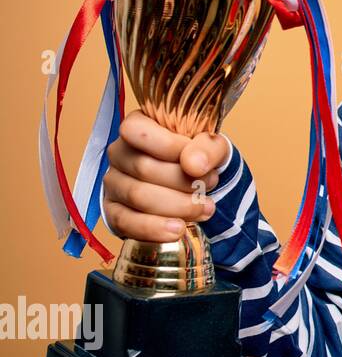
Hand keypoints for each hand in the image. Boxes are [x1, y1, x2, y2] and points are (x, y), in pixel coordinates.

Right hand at [102, 109, 231, 242]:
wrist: (197, 184)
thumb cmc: (198, 157)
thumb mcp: (212, 147)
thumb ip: (207, 149)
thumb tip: (194, 165)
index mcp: (137, 126)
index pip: (138, 131)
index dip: (171, 147)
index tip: (198, 161)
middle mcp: (119, 153)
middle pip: (144, 169)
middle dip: (184, 182)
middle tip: (209, 185)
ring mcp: (113, 183)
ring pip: (138, 197)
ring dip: (178, 206)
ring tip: (205, 207)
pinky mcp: (113, 211)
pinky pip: (126, 222)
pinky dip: (155, 229)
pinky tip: (178, 229)